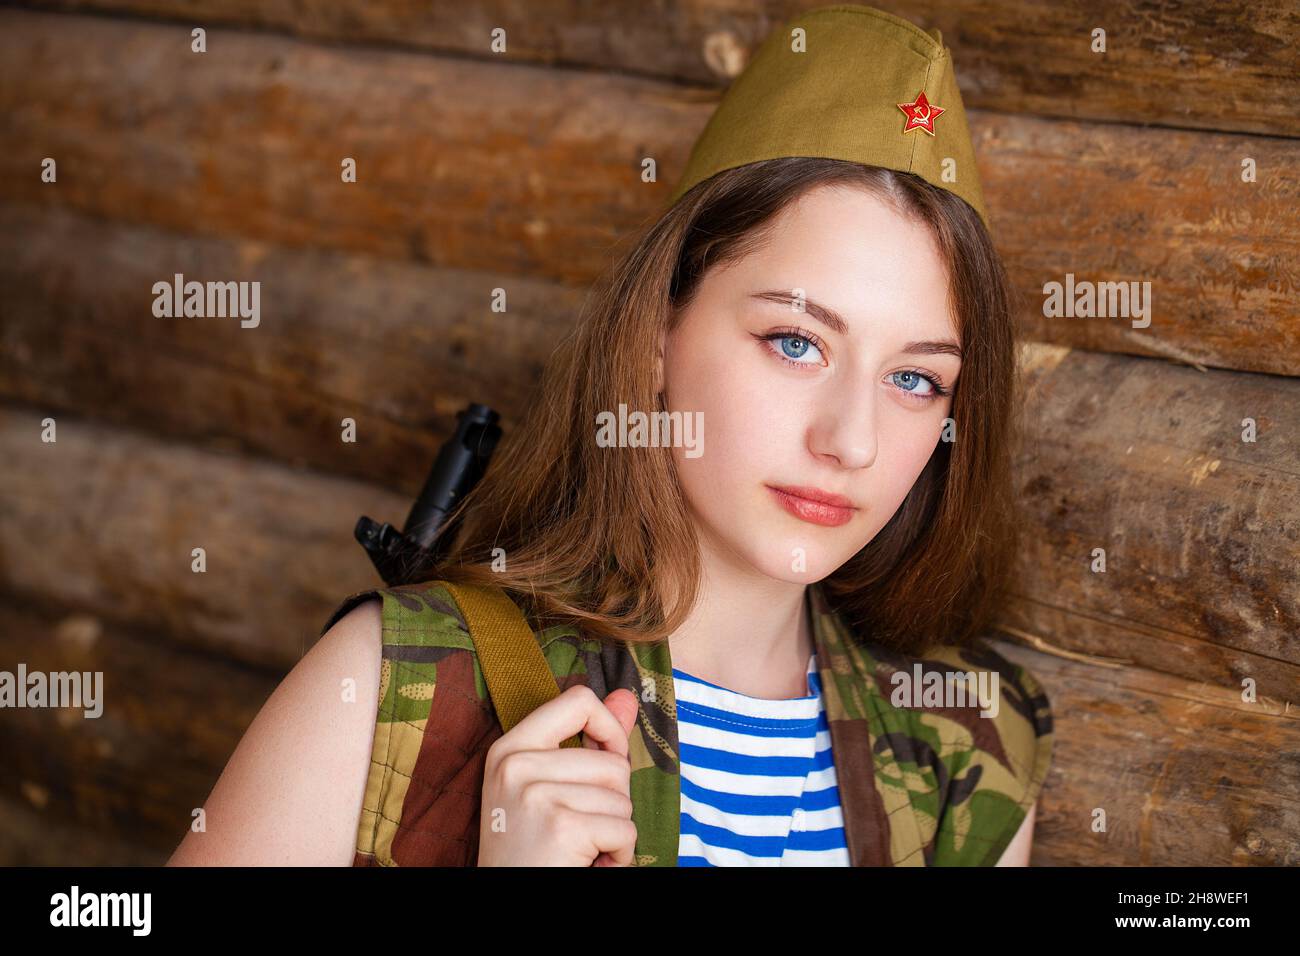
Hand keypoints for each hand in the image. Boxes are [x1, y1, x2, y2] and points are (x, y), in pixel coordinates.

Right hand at [476, 684, 639, 865]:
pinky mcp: (561, 826)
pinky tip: (588, 863)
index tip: (607, 759)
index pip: (578, 700)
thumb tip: (628, 696)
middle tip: (579, 828)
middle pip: (613, 762)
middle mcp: (516, 764)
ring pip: (622, 798)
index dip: (609, 729)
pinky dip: (619, 856)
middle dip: (612, 803)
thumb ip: (589, 739)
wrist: (501, 901)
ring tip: (581, 847)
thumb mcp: (547, 787)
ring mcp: (536, 794)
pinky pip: (625, 830)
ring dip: (614, 832)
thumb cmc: (530, 849)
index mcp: (509, 748)